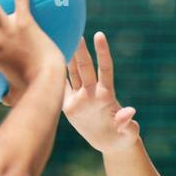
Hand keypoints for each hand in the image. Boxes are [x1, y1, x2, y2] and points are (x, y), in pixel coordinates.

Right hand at [63, 32, 138, 152]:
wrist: (110, 143)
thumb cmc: (123, 137)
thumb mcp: (128, 132)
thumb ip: (127, 123)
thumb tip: (130, 112)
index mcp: (105, 95)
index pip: (104, 68)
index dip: (102, 52)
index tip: (99, 35)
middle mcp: (92, 93)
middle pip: (85, 67)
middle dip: (80, 51)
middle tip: (74, 32)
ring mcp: (80, 98)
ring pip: (72, 74)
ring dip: (66, 59)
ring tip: (59, 41)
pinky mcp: (70, 106)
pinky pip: (61, 89)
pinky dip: (54, 78)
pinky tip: (45, 65)